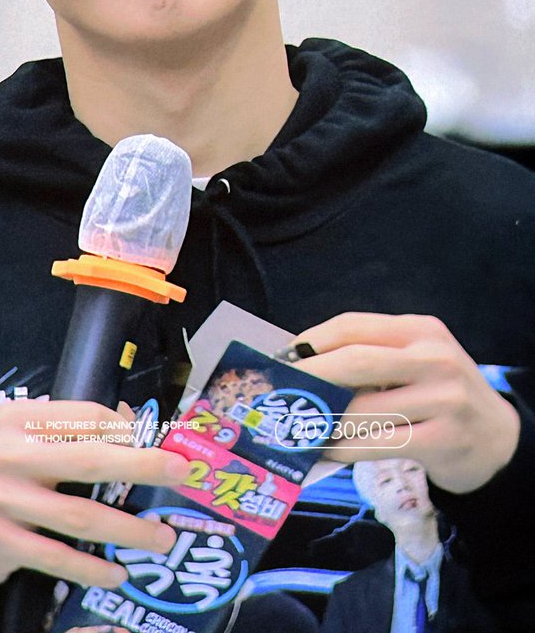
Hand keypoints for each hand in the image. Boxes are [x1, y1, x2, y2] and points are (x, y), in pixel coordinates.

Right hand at [0, 399, 186, 586]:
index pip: (84, 416)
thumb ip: (64, 430)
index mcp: (18, 418)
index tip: (159, 441)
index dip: (126, 429)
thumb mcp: (16, 436)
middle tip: (180, 472)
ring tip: (161, 537)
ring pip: (78, 515)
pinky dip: (90, 568)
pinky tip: (116, 572)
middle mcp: (8, 453)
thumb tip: (131, 424)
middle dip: (142, 465)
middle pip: (88, 458)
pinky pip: (54, 557)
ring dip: (126, 529)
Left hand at [291, 312, 519, 493]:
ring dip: (321, 421)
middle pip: (355, 361)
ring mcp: (443, 399)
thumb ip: (372, 355)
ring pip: (362, 410)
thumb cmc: (440, 394)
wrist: (499, 438)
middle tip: (277, 391)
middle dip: (309, 376)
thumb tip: (301, 363)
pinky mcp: (443, 440)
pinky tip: (322, 450)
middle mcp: (434, 358)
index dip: (312, 340)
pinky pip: (376, 445)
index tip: (283, 358)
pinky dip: (342, 450)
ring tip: (293, 425)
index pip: (354, 325)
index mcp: (420, 329)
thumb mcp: (416, 359)